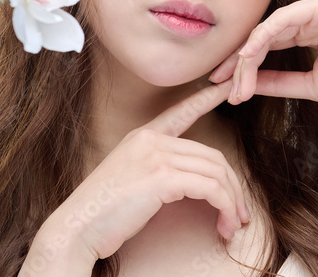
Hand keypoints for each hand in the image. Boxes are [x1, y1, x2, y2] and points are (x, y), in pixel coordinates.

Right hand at [30, 79, 249, 265]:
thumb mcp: (131, 180)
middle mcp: (150, 139)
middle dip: (233, 186)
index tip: (227, 88)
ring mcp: (155, 155)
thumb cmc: (102, 214)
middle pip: (211, 155)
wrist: (77, 229)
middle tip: (240, 214)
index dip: (208, 99)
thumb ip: (157, 170)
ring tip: (233, 225)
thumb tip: (190, 181)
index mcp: (142, 136)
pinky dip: (224, 207)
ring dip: (232, 202)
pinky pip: (210, 188)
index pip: (183, 111)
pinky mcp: (162, 177)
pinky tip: (223, 224)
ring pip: (215, 172)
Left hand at [209, 0, 317, 107]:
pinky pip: (280, 21)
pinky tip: (246, 61)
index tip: (226, 88)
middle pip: (261, 35)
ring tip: (230, 82)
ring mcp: (313, 8)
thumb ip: (280, 82)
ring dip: (245, 57)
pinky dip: (260, 42)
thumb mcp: (313, 85)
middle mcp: (308, 15)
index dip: (244, 65)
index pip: (268, 44)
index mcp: (310, 30)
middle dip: (236, 61)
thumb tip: (249, 85)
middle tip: (217, 83)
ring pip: (266, 29)